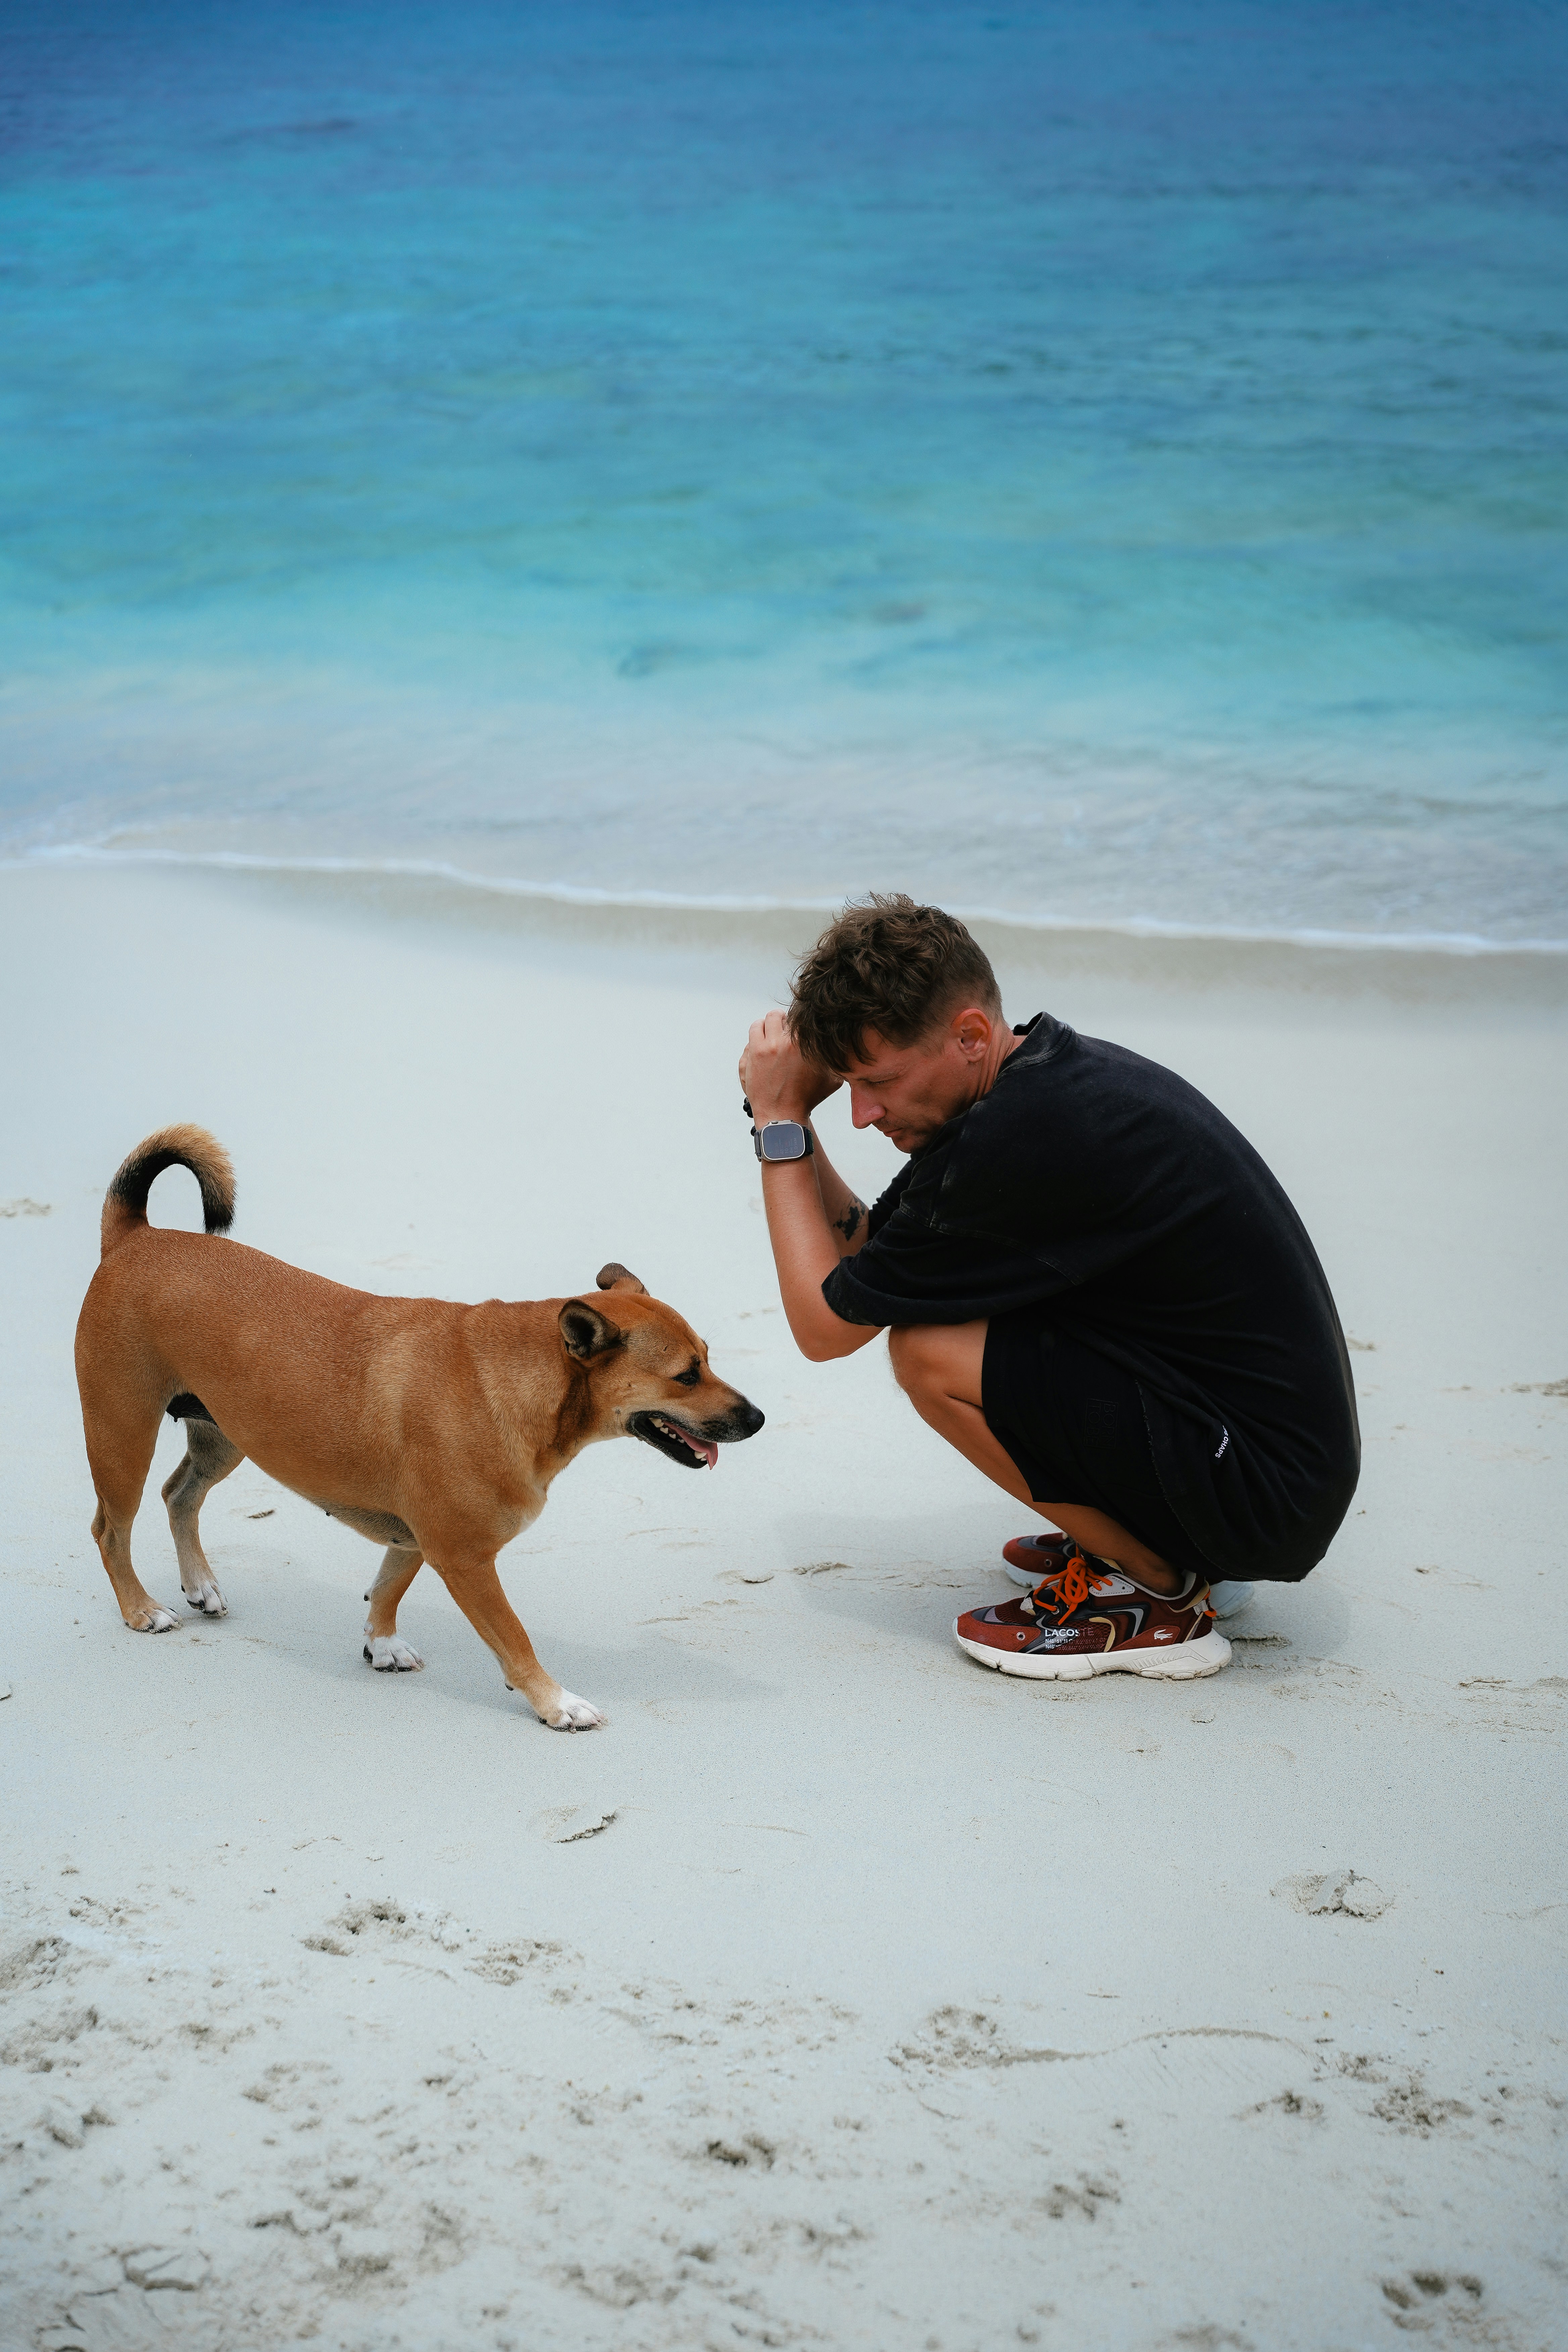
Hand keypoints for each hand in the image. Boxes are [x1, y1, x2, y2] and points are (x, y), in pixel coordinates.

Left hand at [738, 1012, 841, 1126]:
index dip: (799, 1020)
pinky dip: (757, 1034)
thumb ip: (838, 1060)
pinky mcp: (752, 1054)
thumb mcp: (831, 1079)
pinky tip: (762, 1043)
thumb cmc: (807, 1099)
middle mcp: (784, 1042)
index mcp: (805, 1044)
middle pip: (778, 1015)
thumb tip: (844, 1045)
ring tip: (771, 1033)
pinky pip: (752, 1033)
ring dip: (767, 1025)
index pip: (800, 1017)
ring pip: (763, 1021)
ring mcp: (766, 1047)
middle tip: (784, 1028)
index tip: (799, 1027)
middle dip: (782, 1020)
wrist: (783, 1116)